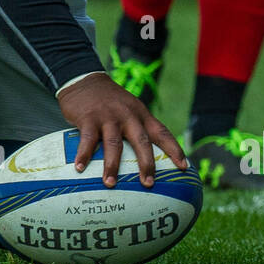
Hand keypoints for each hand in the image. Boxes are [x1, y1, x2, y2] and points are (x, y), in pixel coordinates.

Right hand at [57, 72, 186, 187]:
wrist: (85, 80)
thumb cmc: (109, 102)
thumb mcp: (129, 109)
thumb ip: (136, 128)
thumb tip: (145, 161)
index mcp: (141, 115)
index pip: (162, 132)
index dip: (174, 149)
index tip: (184, 166)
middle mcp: (128, 115)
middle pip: (141, 141)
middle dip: (146, 163)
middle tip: (148, 183)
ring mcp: (108, 116)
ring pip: (114, 143)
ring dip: (112, 165)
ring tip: (110, 183)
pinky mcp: (89, 117)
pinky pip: (88, 139)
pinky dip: (84, 154)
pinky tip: (80, 168)